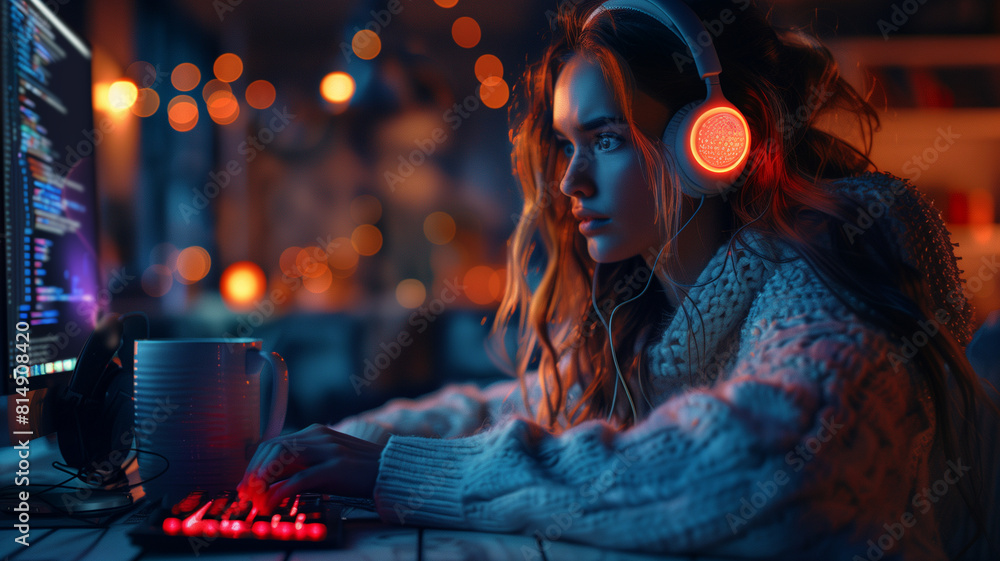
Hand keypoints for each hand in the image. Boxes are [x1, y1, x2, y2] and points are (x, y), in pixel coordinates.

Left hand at [236, 423, 384, 513]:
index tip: (246, 484)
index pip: (273, 443)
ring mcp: (327, 450)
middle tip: (245, 494)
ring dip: (262, 480)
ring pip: (281, 458)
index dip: (254, 464)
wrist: (390, 470)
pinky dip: (279, 492)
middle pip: (272, 448)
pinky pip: (299, 478)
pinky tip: (271, 504)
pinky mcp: (335, 468)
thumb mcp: (326, 461)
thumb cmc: (358, 470)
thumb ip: (302, 464)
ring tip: (255, 499)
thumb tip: (273, 481)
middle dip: (253, 472)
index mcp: (314, 433)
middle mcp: (318, 436)